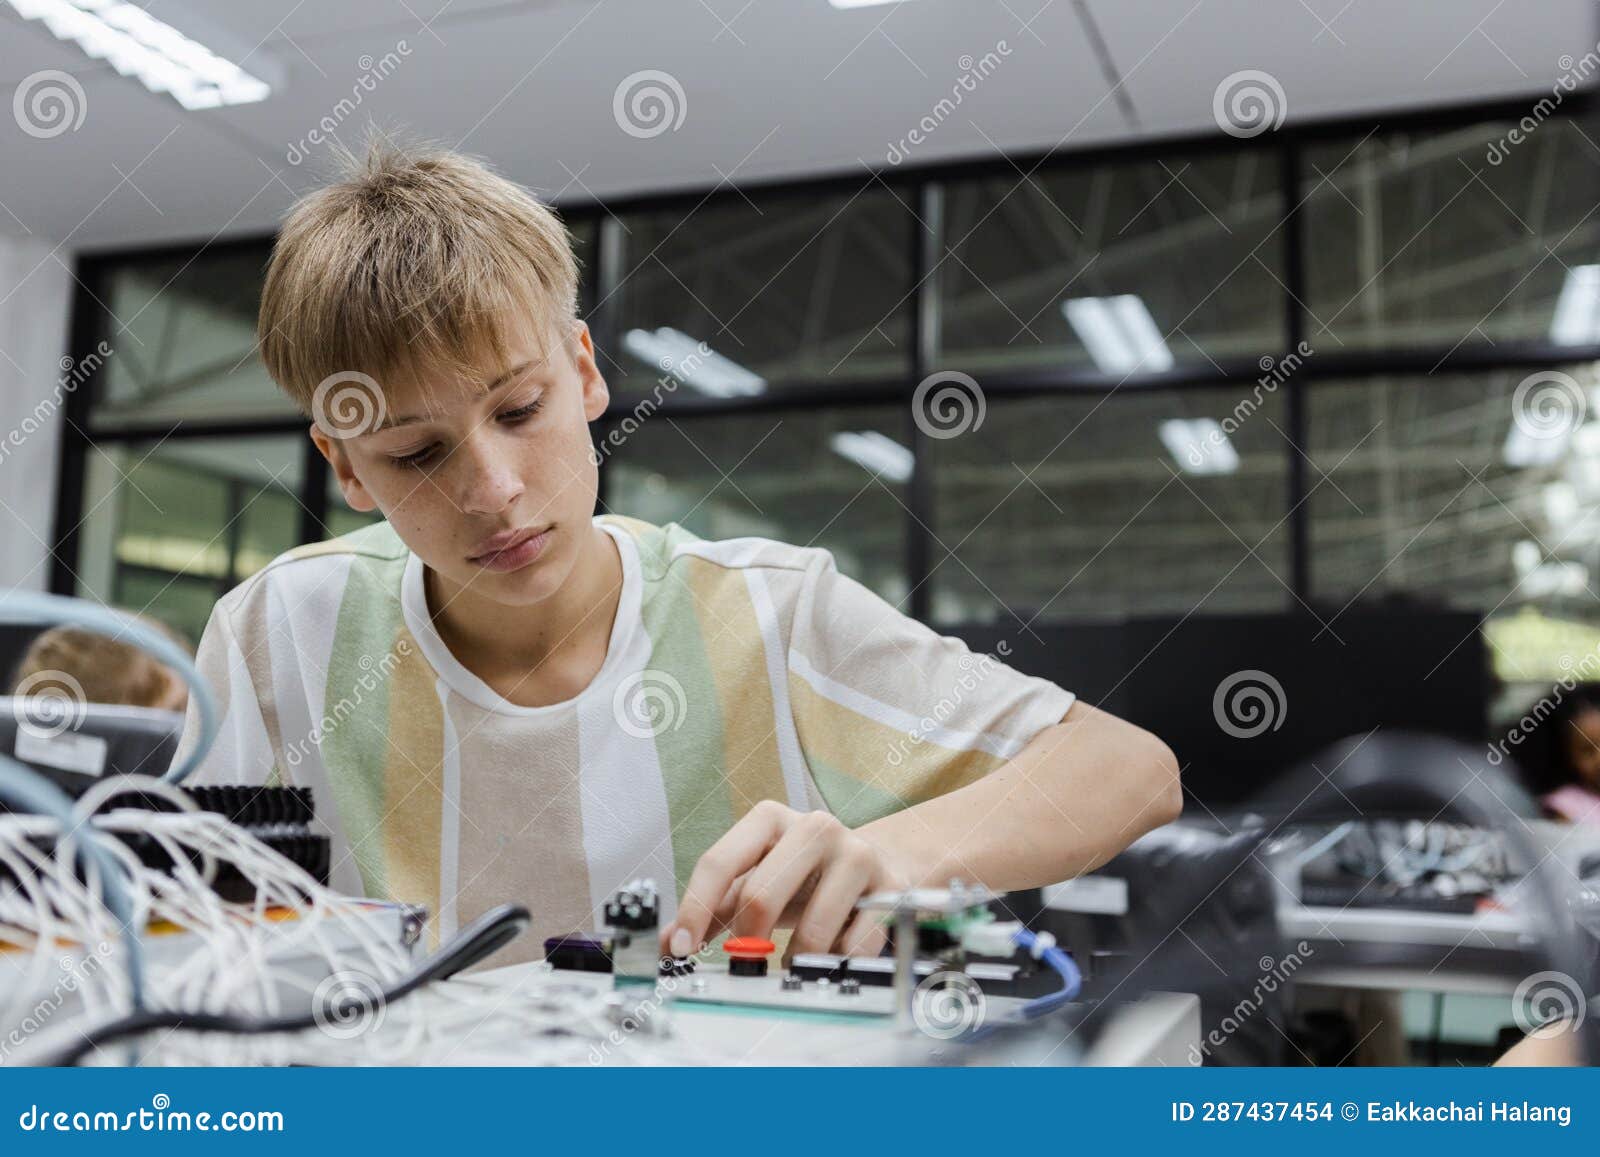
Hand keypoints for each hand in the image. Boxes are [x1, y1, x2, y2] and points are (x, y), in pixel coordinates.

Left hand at [660, 800, 909, 959]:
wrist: (876, 864)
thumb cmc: (803, 876)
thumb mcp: (756, 880)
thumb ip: (714, 907)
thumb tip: (669, 942)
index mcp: (769, 818)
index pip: (718, 862)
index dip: (694, 910)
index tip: (681, 949)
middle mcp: (814, 826)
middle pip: (759, 895)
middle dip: (747, 941)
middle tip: (746, 961)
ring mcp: (856, 853)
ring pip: (812, 928)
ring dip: (795, 961)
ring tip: (791, 964)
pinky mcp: (890, 886)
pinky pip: (856, 944)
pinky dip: (837, 964)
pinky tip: (831, 959)